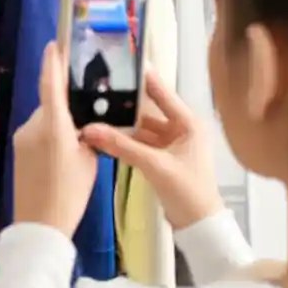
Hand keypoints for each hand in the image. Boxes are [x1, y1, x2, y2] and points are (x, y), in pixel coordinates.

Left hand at [13, 42, 99, 236]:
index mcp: (55, 126)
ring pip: (45, 118)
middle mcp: (34, 126)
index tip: (54, 44)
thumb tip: (81, 124)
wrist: (40, 222)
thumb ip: (86, 134)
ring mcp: (23, 137)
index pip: (52, 85)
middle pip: (52, 103)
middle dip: (67, 104)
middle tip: (88, 109)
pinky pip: (37, 131)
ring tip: (78, 142)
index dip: (53, 63)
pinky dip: (51, 134)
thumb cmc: (71, 193)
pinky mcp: (18, 148)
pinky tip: (62, 153)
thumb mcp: (89, 160)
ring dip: (60, 122)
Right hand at [81, 71, 222, 229]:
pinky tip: (105, 135)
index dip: (143, 79)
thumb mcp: (154, 165)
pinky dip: (125, 140)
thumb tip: (89, 129)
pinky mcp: (163, 158)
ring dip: (122, 125)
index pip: (162, 94)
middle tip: (100, 90)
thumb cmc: (186, 190)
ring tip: (96, 112)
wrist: (198, 224)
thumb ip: (121, 145)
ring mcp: (172, 144)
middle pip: (149, 110)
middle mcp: (182, 129)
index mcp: (189, 123)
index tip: (122, 63)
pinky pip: (140, 142)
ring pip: (142, 128)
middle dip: (125, 104)